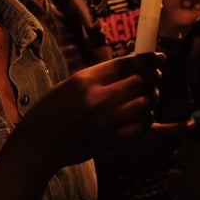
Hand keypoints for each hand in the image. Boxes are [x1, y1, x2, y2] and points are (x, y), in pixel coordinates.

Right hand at [14, 52, 164, 171]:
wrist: (40, 143)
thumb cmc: (52, 109)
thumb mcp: (72, 83)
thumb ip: (101, 76)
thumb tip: (132, 65)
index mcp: (85, 81)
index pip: (126, 64)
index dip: (147, 59)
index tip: (158, 57)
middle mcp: (98, 100)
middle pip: (140, 82)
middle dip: (153, 76)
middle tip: (156, 74)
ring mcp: (107, 123)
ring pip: (145, 105)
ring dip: (152, 97)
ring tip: (149, 94)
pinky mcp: (112, 141)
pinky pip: (141, 127)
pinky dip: (146, 118)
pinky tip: (143, 114)